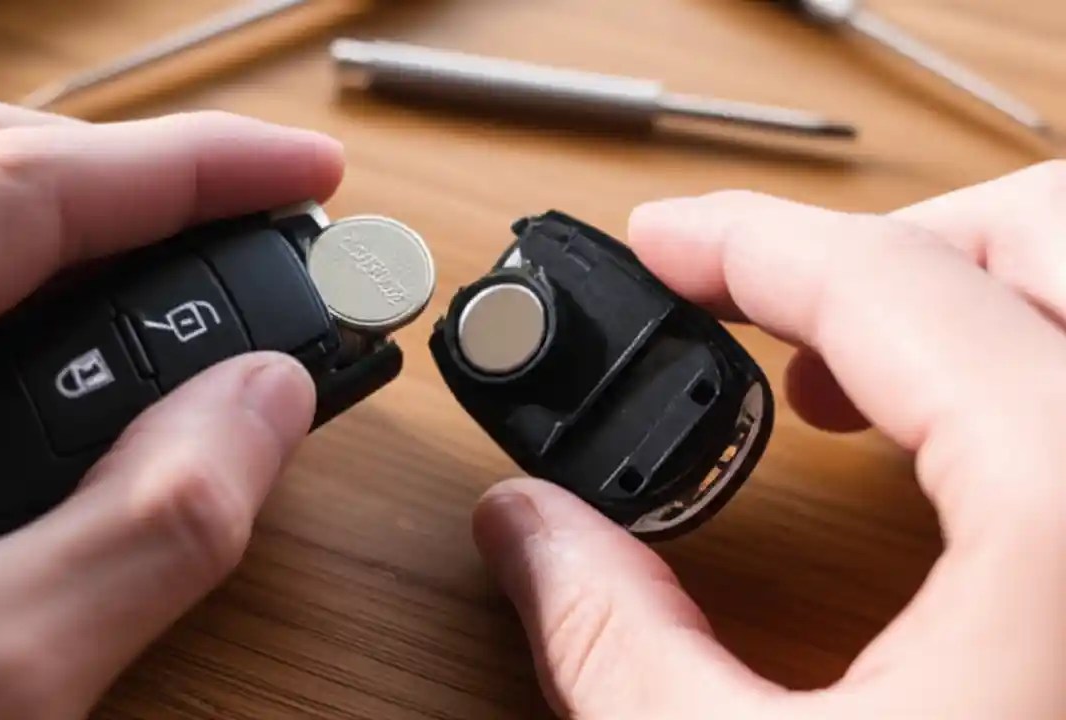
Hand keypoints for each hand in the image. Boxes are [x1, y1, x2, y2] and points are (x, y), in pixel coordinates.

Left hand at [0, 92, 342, 719]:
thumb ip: (159, 522)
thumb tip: (264, 399)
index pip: (18, 187)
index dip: (188, 167)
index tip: (297, 171)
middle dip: (126, 179)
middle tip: (252, 214)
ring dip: (65, 234)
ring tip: (181, 270)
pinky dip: (4, 296)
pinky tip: (71, 336)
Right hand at [474, 163, 1065, 718]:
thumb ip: (616, 644)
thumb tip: (529, 533)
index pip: (892, 288)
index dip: (746, 246)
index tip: (665, 243)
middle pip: (1036, 234)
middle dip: (881, 242)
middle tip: (758, 297)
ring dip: (956, 291)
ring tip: (837, 372)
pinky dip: (1014, 363)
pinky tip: (937, 446)